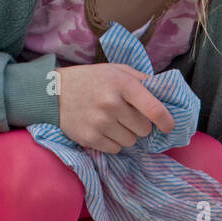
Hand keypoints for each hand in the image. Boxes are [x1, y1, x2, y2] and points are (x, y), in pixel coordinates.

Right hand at [55, 63, 174, 152]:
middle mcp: (111, 103)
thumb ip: (141, 80)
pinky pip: (116, 149)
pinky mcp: (90, 138)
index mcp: (122, 84)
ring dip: (126, 135)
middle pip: (144, 129)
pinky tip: (102, 129)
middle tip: (126, 116)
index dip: (166, 121)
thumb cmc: (90, 79)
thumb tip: (167, 94)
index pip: (154, 109)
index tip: (169, 126)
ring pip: (131, 141)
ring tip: (112, 122)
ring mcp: (100, 122)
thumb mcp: (116, 70)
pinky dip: (113, 143)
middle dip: (140, 125)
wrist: (52, 92)